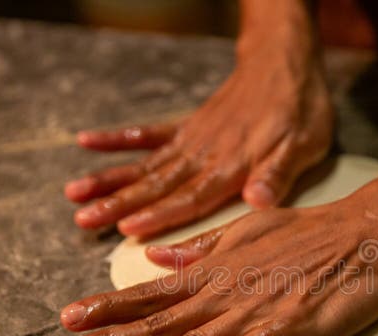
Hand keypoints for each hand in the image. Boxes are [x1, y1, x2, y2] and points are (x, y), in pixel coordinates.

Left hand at [54, 199, 377, 335]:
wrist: (368, 233)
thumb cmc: (312, 231)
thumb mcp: (249, 230)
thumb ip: (202, 249)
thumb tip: (158, 259)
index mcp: (216, 270)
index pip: (152, 294)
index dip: (109, 308)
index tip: (69, 319)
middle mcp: (225, 292)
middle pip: (160, 322)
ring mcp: (255, 313)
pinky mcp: (287, 331)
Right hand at [65, 49, 332, 237]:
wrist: (285, 64)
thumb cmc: (300, 111)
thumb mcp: (304, 146)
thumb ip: (278, 175)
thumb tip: (259, 202)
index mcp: (232, 166)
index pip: (191, 196)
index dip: (160, 215)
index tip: (126, 228)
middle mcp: (204, 154)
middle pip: (158, 184)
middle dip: (120, 203)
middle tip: (84, 220)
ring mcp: (192, 139)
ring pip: (146, 164)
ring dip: (110, 179)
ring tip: (73, 193)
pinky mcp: (187, 126)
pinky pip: (148, 134)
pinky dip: (119, 139)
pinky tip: (86, 142)